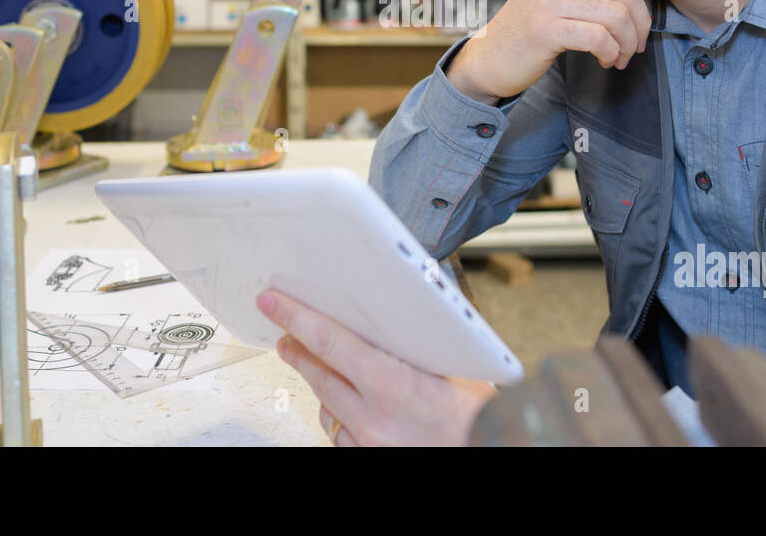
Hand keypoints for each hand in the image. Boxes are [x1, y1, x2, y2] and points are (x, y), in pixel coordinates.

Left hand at [256, 288, 497, 445]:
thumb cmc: (481, 418)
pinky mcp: (368, 461)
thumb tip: (401, 313)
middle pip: (319, 375)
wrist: (491, 450)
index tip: (274, 303)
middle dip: (298, 349)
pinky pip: (341, 436)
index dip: (296, 318)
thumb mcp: (455, 367)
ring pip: (327, 407)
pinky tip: (346, 408)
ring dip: (320, 384)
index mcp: (392, 384)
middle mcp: (374, 418)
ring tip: (313, 365)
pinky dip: (340, 418)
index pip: (329, 341)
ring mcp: (369, 444)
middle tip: (284, 333)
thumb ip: (420, 344)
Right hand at [446, 0, 680, 102]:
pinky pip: (599, 38)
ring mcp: (548, 0)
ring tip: (621, 57)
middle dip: (642, 22)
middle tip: (638, 44)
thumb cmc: (531, 29)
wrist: (489, 58)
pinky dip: (612, 53)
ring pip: (616, 16)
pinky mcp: (546, 29)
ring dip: (627, 43)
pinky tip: (607, 60)